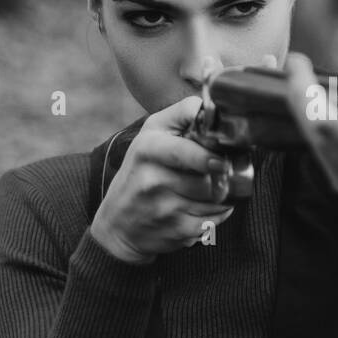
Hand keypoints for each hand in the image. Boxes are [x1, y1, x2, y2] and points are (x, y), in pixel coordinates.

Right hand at [90, 96, 235, 263]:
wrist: (117, 224)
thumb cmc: (140, 172)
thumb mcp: (151, 135)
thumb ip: (180, 115)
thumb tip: (211, 107)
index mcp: (147, 148)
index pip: (185, 152)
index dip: (209, 157)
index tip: (221, 162)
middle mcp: (152, 179)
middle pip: (208, 180)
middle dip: (221, 179)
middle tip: (219, 175)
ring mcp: (163, 208)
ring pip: (214, 201)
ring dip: (221, 198)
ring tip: (208, 192)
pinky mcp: (173, 230)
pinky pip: (212, 222)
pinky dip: (216, 217)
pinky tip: (202, 210)